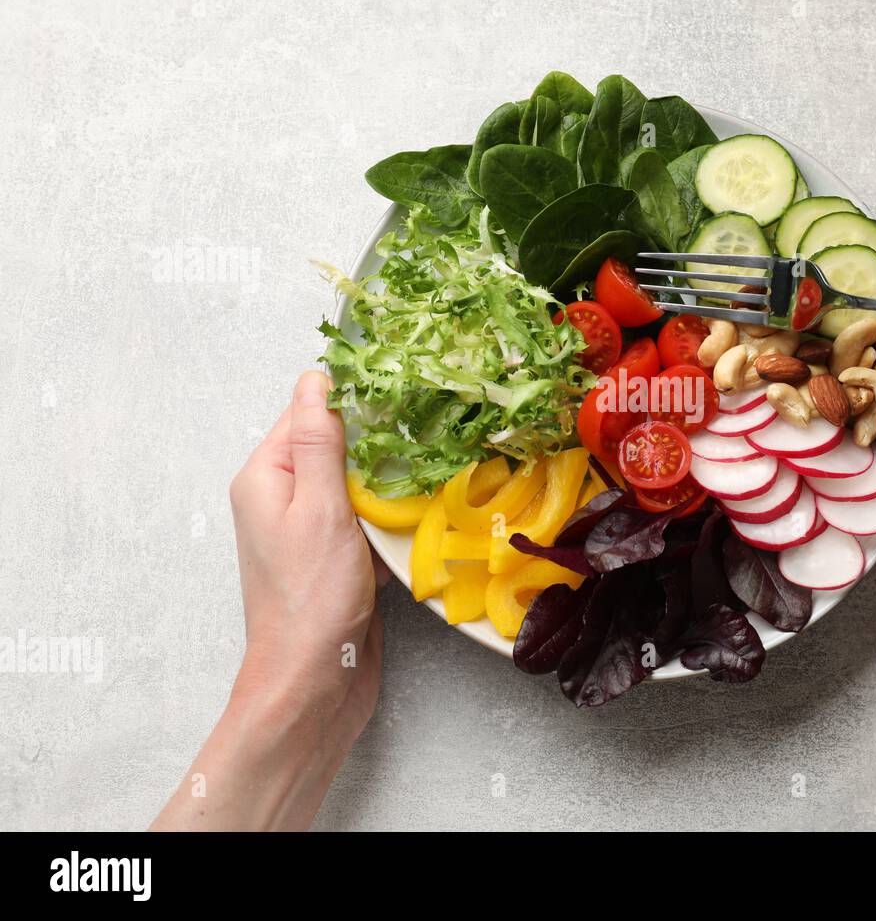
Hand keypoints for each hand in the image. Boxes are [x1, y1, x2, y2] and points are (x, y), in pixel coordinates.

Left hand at [153, 370, 385, 829]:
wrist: (315, 680)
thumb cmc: (312, 597)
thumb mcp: (319, 507)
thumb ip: (319, 441)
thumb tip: (318, 377)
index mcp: (266, 476)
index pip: (308, 412)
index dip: (353, 399)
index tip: (402, 391)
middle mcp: (282, 497)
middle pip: (336, 444)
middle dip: (378, 441)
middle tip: (426, 433)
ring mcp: (310, 529)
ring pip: (357, 481)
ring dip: (389, 480)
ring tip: (428, 472)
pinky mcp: (337, 556)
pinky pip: (366, 516)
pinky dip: (390, 514)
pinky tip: (416, 516)